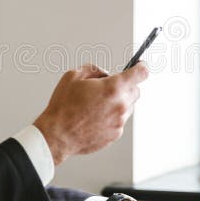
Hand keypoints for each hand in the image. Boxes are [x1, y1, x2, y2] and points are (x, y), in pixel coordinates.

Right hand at [34, 62, 148, 164]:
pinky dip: (112, 117)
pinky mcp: (115, 134)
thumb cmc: (63, 106)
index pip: (141, 73)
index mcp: (113, 88)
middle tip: (107, 88)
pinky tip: (95, 118)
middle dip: (125, 86)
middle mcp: (120, 105)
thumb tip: (105, 74)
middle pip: (136, 91)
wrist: (58, 135)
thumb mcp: (74, 76)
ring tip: (96, 105)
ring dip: (118, 102)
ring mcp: (119, 121)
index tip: (140, 66)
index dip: (141, 67)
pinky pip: (120, 121)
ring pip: (128, 107)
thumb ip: (95, 69)